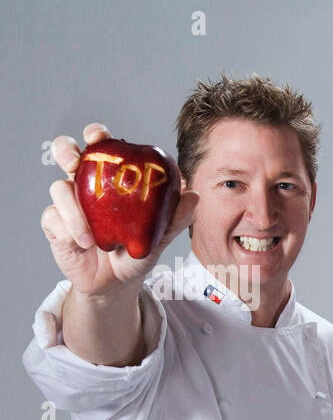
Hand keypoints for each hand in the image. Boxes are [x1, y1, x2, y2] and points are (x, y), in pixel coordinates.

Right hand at [42, 123, 196, 300]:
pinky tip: (83, 243)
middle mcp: (86, 184)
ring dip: (73, 211)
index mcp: (111, 178)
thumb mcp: (159, 237)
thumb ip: (175, 218)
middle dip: (66, 151)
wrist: (118, 283)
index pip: (101, 147)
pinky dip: (68, 229)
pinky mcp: (54, 223)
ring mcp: (68, 203)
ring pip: (59, 188)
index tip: (99, 137)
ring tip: (91, 238)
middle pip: (67, 152)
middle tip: (74, 163)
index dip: (96, 135)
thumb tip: (193, 195)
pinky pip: (53, 218)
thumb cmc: (137, 252)